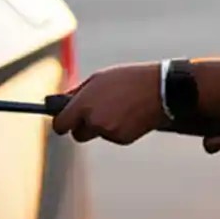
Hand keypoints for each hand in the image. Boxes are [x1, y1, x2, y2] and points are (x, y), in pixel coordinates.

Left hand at [51, 62, 166, 144]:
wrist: (159, 90)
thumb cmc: (127, 80)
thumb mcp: (98, 79)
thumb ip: (77, 93)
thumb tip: (61, 102)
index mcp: (84, 104)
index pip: (61, 124)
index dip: (61, 123)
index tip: (63, 121)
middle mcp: (93, 120)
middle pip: (78, 134)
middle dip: (81, 127)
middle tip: (91, 115)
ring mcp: (108, 132)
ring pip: (97, 133)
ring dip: (102, 125)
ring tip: (118, 107)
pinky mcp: (122, 139)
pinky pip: (112, 136)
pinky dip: (117, 128)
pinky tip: (129, 114)